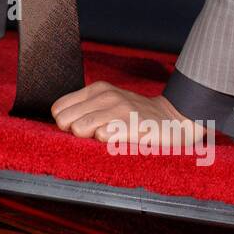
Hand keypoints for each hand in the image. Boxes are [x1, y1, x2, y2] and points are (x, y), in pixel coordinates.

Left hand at [51, 81, 206, 148]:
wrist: (174, 119)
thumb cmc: (135, 115)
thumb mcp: (108, 103)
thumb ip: (84, 109)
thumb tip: (59, 123)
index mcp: (97, 89)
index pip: (59, 109)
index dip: (65, 124)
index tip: (80, 129)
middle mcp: (107, 95)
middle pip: (66, 121)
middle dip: (75, 133)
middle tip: (95, 135)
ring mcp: (121, 110)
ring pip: (81, 129)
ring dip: (90, 139)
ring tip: (108, 138)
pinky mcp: (133, 126)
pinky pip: (103, 138)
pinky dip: (107, 144)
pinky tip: (120, 141)